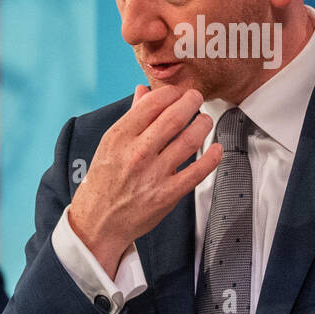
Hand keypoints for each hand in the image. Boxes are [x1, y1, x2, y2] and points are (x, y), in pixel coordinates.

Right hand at [66, 84, 219, 277]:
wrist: (98, 221)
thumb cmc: (103, 182)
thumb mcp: (109, 145)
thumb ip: (130, 117)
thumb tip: (144, 92)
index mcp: (119, 138)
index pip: (153, 104)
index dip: (171, 93)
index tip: (177, 93)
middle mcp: (137, 153)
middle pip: (175, 117)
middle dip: (192, 101)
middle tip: (196, 98)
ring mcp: (154, 174)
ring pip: (190, 140)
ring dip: (203, 124)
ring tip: (204, 120)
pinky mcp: (167, 193)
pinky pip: (198, 171)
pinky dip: (212, 157)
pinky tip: (216, 149)